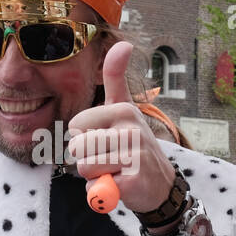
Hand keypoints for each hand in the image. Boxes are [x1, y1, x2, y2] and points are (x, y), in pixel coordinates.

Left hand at [66, 41, 174, 213]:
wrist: (160, 185)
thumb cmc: (134, 145)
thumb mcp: (125, 109)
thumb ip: (116, 77)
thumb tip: (123, 43)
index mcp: (123, 109)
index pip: (75, 126)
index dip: (83, 138)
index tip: (104, 140)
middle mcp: (130, 128)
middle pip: (77, 147)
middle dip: (86, 159)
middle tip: (109, 159)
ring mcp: (134, 154)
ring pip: (85, 167)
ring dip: (94, 176)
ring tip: (114, 171)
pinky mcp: (135, 179)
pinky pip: (97, 188)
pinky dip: (103, 193)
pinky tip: (121, 185)